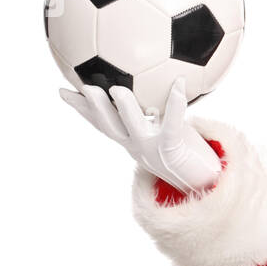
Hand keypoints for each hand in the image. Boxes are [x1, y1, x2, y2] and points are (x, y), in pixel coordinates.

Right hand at [60, 76, 221, 196]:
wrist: (203, 184)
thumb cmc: (189, 155)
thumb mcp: (169, 131)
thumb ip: (160, 113)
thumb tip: (163, 81)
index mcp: (132, 141)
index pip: (102, 123)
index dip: (81, 109)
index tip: (63, 91)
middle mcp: (137, 146)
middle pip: (109, 126)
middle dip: (92, 108)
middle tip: (83, 87)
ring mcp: (152, 150)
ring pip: (132, 128)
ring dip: (124, 109)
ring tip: (117, 89)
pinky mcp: (173, 149)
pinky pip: (171, 125)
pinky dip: (174, 104)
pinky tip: (179, 83)